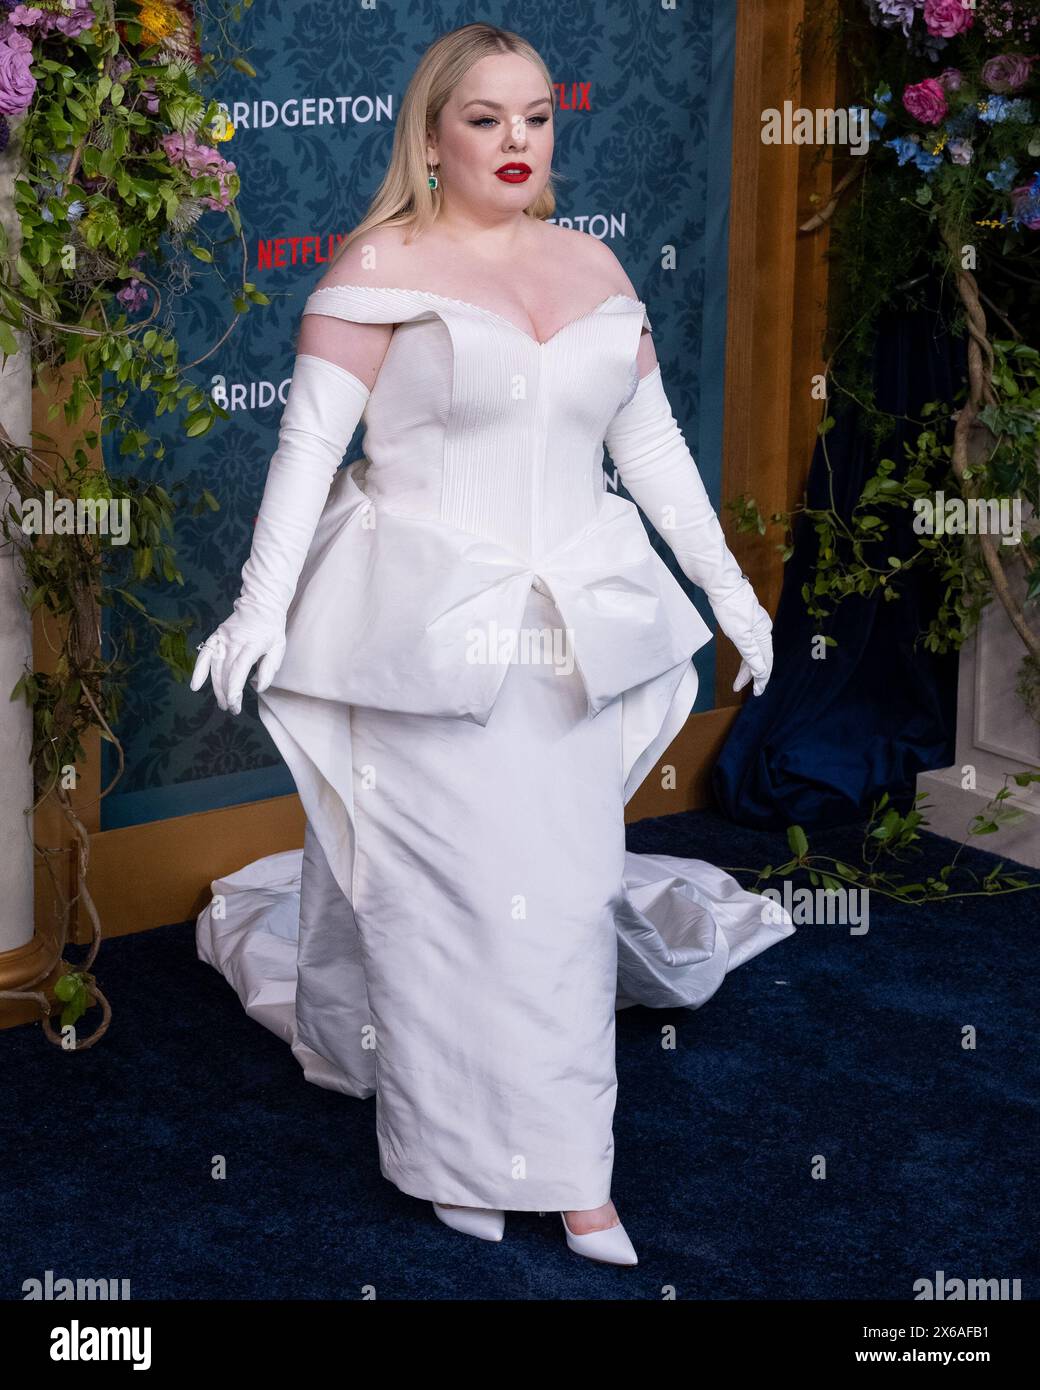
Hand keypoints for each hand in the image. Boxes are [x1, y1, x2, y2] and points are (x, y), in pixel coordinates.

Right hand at [190, 612, 285, 715]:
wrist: (260, 604)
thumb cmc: (272, 628)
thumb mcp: (279, 647)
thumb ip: (270, 668)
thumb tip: (259, 687)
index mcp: (253, 643)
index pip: (239, 668)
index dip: (234, 687)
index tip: (234, 702)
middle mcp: (235, 640)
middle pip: (226, 671)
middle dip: (227, 693)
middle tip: (232, 709)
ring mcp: (223, 638)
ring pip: (215, 666)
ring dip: (216, 687)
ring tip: (222, 703)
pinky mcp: (216, 636)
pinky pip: (204, 654)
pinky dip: (199, 670)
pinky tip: (196, 685)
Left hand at [709, 581, 773, 696]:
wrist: (722, 584)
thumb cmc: (731, 608)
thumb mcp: (740, 634)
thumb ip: (751, 654)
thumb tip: (762, 672)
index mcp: (763, 634)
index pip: (766, 662)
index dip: (761, 678)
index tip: (757, 693)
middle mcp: (762, 630)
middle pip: (760, 658)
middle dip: (753, 675)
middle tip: (746, 690)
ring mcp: (754, 625)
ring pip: (753, 651)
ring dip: (747, 667)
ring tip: (738, 681)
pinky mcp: (744, 621)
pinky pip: (748, 644)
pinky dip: (745, 655)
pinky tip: (742, 660)